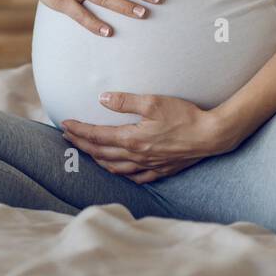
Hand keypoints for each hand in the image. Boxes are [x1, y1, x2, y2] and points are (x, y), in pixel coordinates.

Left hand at [60, 92, 238, 182]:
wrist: (211, 135)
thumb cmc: (184, 116)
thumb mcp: (153, 102)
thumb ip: (125, 101)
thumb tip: (102, 98)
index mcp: (132, 139)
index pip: (97, 135)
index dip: (79, 130)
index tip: (65, 125)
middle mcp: (136, 156)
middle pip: (101, 152)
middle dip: (82, 144)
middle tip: (67, 137)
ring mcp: (148, 165)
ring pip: (115, 167)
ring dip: (97, 159)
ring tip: (87, 151)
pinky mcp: (160, 170)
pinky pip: (134, 176)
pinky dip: (121, 172)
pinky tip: (119, 169)